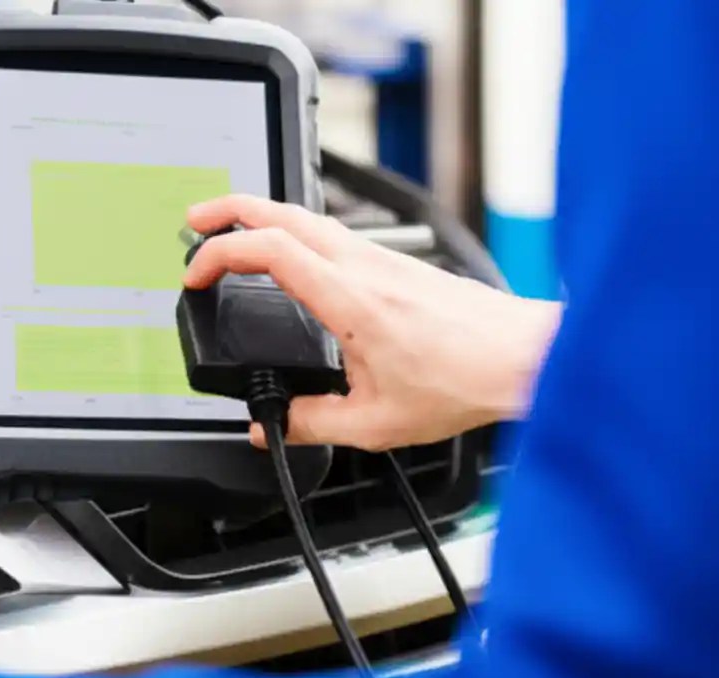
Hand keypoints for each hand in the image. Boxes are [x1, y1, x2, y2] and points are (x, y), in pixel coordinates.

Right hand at [185, 195, 559, 450]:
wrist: (524, 357)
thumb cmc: (465, 380)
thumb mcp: (376, 423)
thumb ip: (312, 425)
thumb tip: (273, 426)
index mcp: (351, 298)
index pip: (270, 249)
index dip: (220, 255)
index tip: (195, 275)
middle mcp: (364, 265)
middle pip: (282, 211)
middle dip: (229, 209)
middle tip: (194, 222)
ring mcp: (382, 258)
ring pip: (309, 216)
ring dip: (263, 217)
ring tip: (234, 235)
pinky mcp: (396, 264)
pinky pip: (333, 233)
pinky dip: (295, 233)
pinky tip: (293, 257)